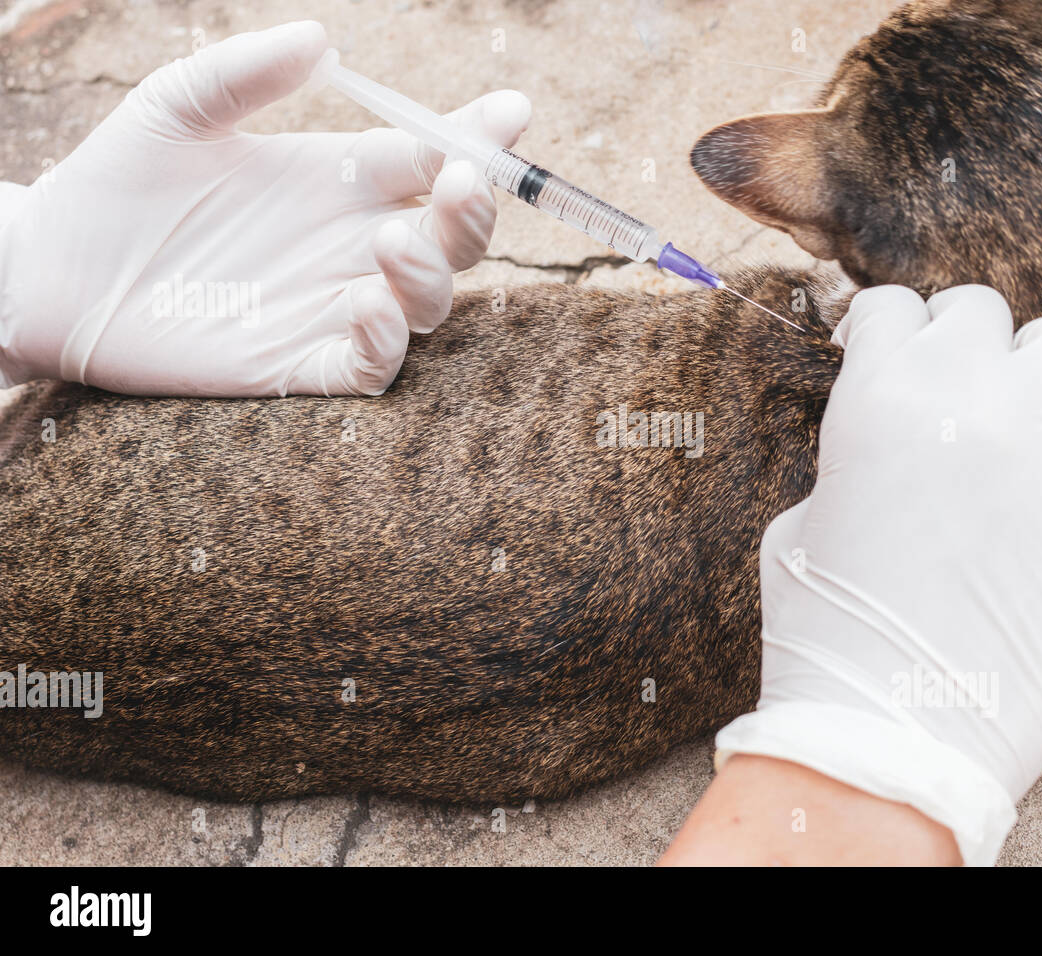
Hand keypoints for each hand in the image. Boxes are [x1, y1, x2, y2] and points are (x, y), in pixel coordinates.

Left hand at [0, 21, 529, 396]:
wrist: (56, 270)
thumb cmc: (118, 181)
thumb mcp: (177, 106)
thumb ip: (246, 72)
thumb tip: (322, 39)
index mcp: (340, 178)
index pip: (432, 157)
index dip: (479, 139)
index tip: (510, 115)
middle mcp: (350, 242)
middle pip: (451, 237)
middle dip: (474, 212)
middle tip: (464, 181)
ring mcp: (332, 305)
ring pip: (427, 304)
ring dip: (431, 274)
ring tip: (389, 240)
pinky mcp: (301, 363)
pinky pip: (372, 366)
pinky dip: (385, 340)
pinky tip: (363, 304)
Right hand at [714, 285, 1041, 864]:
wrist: (894, 729)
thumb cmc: (824, 635)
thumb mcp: (803, 523)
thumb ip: (848, 457)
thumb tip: (879, 442)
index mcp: (874, 396)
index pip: (888, 308)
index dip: (880, 333)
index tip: (881, 355)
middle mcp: (965, 398)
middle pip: (976, 309)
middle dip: (955, 342)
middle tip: (944, 393)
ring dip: (1030, 373)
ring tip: (1011, 422)